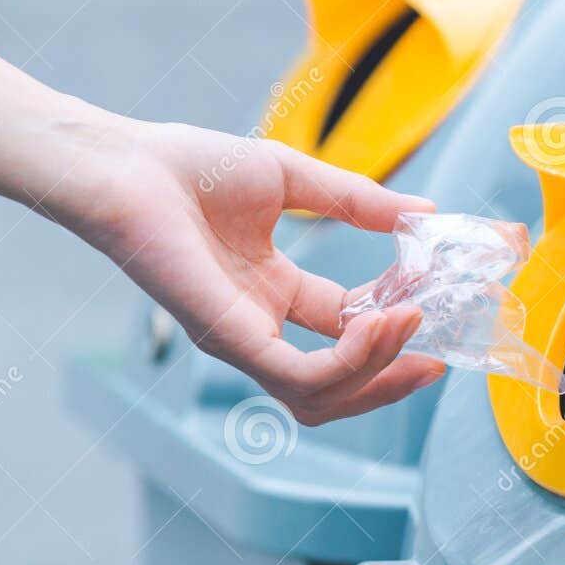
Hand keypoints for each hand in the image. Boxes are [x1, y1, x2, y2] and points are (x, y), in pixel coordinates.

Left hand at [55, 114, 445, 424]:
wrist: (129, 167)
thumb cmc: (190, 167)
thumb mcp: (293, 179)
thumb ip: (357, 202)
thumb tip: (426, 214)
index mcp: (270, 291)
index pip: (345, 328)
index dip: (392, 321)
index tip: (430, 296)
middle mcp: (258, 325)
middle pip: (338, 382)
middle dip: (390, 377)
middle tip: (435, 358)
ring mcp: (243, 339)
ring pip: (322, 396)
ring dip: (376, 371)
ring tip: (412, 326)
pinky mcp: (229, 342)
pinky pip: (300, 376)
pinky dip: (349, 362)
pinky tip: (382, 324)